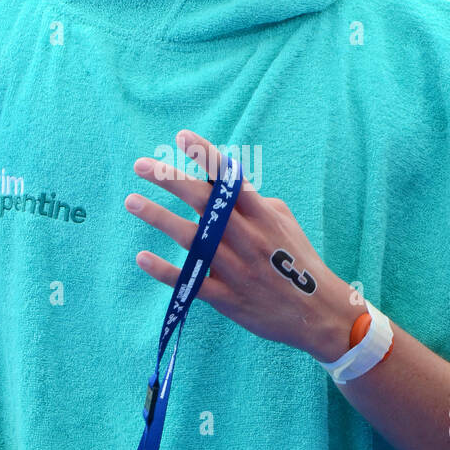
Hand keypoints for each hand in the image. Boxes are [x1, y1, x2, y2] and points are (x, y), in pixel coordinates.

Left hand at [125, 128, 357, 356]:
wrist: (317, 313)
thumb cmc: (299, 261)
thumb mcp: (284, 223)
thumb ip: (255, 202)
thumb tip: (224, 186)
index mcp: (262, 216)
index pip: (231, 178)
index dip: (206, 155)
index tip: (182, 137)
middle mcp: (247, 238)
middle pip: (203, 201)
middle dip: (169, 179)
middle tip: (140, 165)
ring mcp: (235, 268)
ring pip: (190, 238)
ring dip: (157, 217)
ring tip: (132, 201)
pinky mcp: (226, 298)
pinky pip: (190, 282)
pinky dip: (164, 271)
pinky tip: (141, 257)